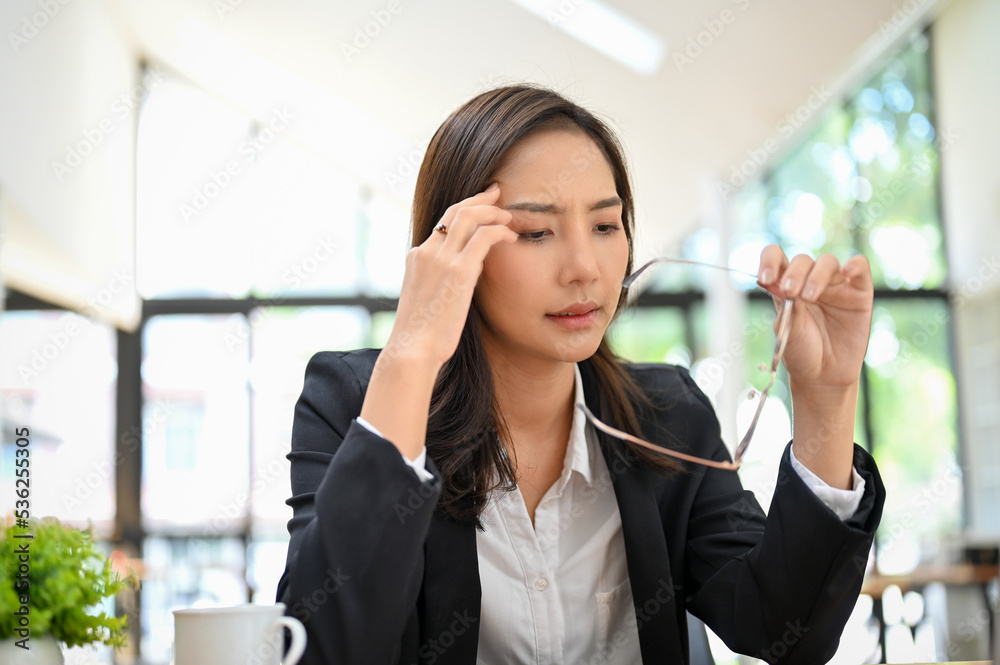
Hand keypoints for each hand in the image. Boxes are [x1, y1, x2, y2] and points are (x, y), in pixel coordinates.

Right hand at [383, 183, 515, 373]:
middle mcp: (427, 252)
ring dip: (492, 211)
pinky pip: (484, 237)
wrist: (412, 350)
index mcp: (417, 258)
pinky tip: (512, 236)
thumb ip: (438, 286)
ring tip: (509, 216)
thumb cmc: (421, 337)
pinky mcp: (459, 271)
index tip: (480, 205)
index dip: (463, 210)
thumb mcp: (425, 303)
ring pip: (470, 216)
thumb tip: (456, 287)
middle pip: (455, 211)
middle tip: (497, 194)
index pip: (441, 223)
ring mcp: (441, 259)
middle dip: (479, 199)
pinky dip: (500, 231)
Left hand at [757, 246, 873, 393]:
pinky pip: (860, 267)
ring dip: (816, 275)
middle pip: (802, 261)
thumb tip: (784, 284)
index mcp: (786, 287)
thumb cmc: (801, 353)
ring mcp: (835, 285)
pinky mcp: (859, 291)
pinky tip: (847, 271)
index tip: (765, 278)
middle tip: (789, 292)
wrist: (824, 376)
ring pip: (827, 262)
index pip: (776, 259)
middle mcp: (809, 281)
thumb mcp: (789, 332)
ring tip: (809, 296)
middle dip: (793, 274)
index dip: (769, 261)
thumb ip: (788, 308)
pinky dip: (854, 265)